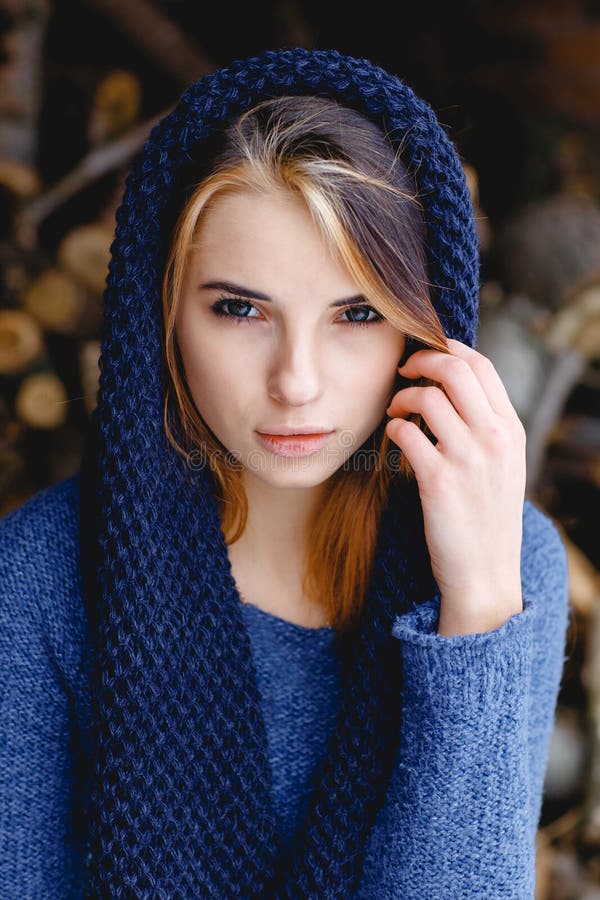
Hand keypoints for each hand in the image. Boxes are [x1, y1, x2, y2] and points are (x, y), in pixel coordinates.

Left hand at [385, 338, 526, 635]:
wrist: (485, 573)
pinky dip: (394, 426)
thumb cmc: (487, 518)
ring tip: (395, 409)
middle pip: (455, 370)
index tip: (426, 354)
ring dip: (402, 396)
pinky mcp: (439, 482)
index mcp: (511, 430)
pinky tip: (394, 435)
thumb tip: (451, 388)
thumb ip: (486, 427)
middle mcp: (495, 439)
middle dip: (421, 361)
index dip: (448, 350)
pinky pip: (407, 433)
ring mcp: (468, 459)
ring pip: (428, 397)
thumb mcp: (503, 466)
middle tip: (402, 370)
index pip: (481, 366)